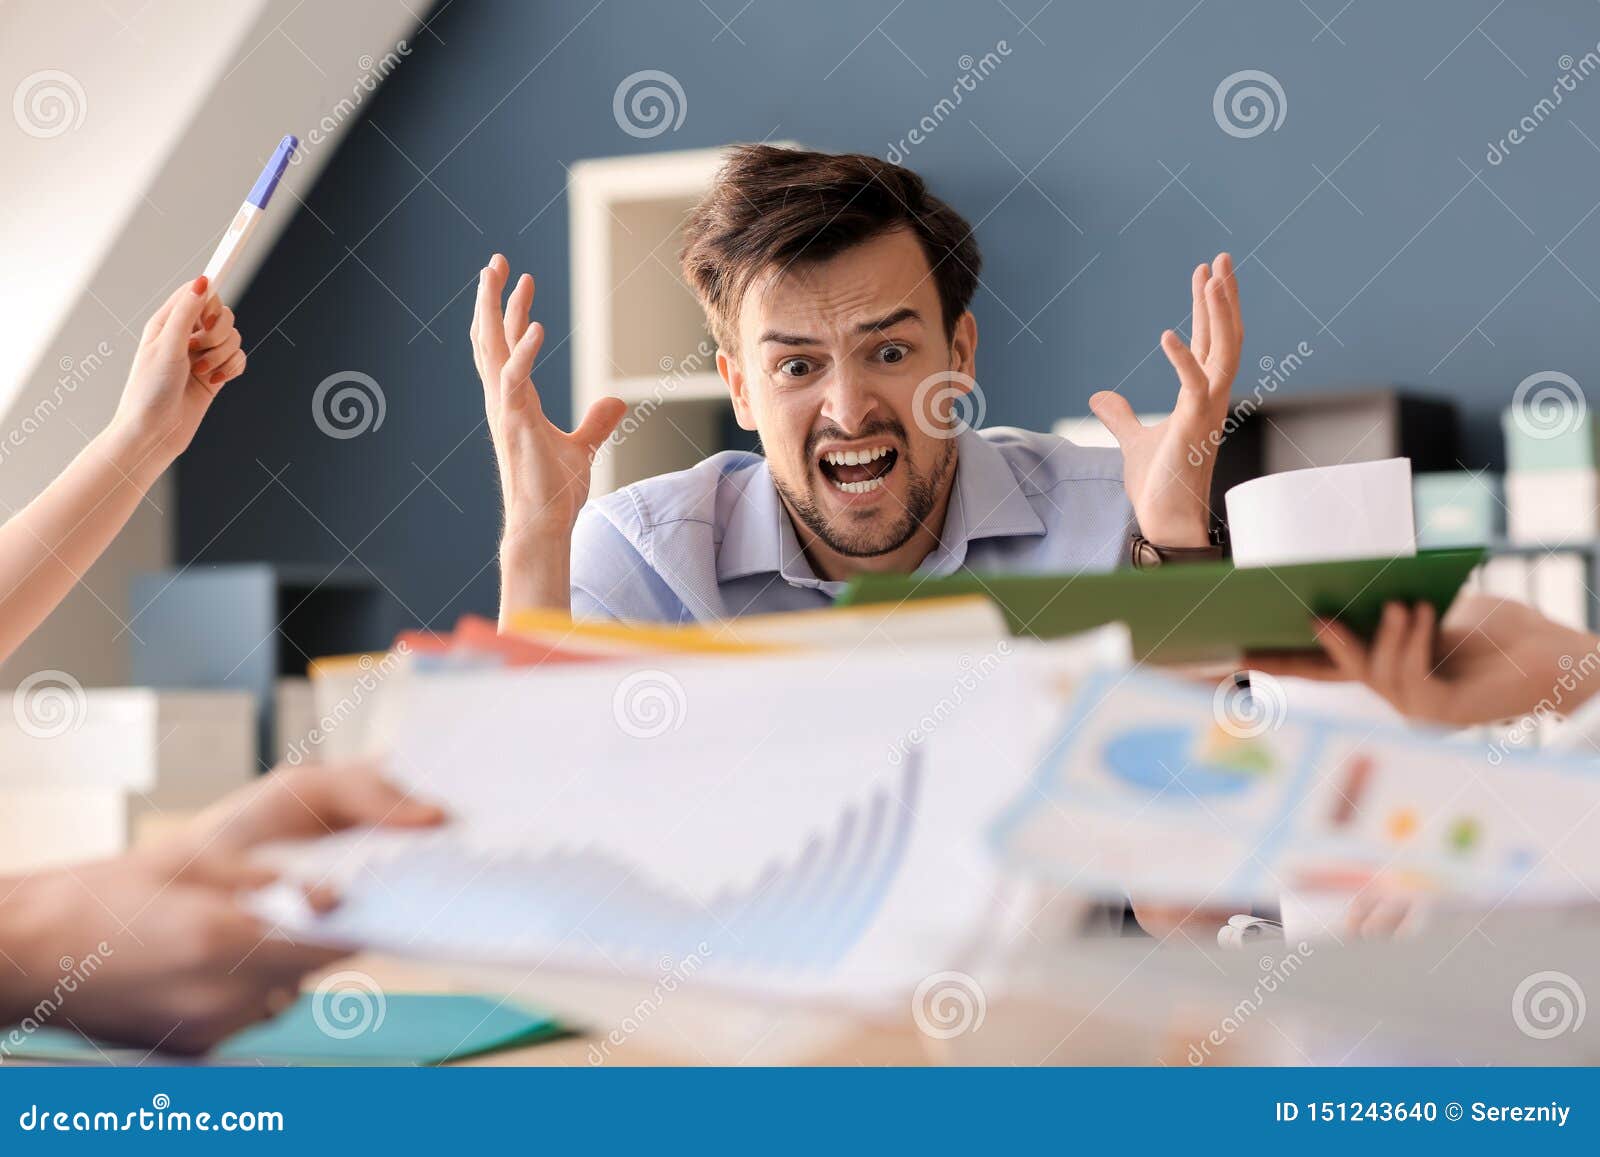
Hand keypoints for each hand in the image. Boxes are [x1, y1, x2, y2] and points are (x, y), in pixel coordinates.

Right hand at [0, 762, 443, 1053]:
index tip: (366, 900)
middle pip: (311, 972)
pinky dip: (246, 990)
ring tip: (238, 930)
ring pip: (283, 997)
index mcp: (223, 940)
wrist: (26, 954)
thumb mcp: (193, 860)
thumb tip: (330, 892)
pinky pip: (247, 1015)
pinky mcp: (193, 1049)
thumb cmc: (101, 897)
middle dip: (315, 939)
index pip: (329, 942)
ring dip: (281, 967)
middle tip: (306, 904)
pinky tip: (207, 962)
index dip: (353, 920)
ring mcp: (206, 1029)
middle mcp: (220, 996)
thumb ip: (268, 878)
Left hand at [108, 276, 246, 469]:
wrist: (155, 432)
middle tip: (200, 350)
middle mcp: (187, 335)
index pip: (199, 293)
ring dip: (223, 356)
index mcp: (168, 321)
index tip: (209, 319)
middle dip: (219, 334)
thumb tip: (203, 281)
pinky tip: (215, 381)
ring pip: (234, 338)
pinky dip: (232, 370)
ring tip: (202, 371)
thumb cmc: (150, 390)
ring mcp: (203, 355)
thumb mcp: (167, 346)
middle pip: (223, 315)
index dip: (210, 302)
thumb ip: (187, 312)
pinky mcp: (217, 373)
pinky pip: (240, 359)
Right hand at [471, 254, 627, 547]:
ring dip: (496, 312)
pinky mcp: (515, 424)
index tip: (514, 279)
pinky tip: (536, 326)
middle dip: (491, 298)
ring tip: (503, 277)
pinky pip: (514, 380)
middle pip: (490, 338)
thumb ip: (596, 423)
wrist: (544, 523)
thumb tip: (615, 402)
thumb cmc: (555, 491)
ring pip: (493, 350)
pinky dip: (523, 353)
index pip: (506, 346)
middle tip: (493, 261)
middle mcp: (503, 400)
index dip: (507, 312)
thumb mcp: (582, 448)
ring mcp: (505, 410)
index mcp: (515, 401)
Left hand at [1090, 253, 1241, 547]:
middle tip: (1221, 258)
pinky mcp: (1194, 426)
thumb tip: (1100, 396)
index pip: (1209, 342)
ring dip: (1219, 313)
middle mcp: (1212, 398)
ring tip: (1214, 277)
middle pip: (1225, 337)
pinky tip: (1168, 333)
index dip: (1208, 308)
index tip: (1205, 274)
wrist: (1165, 521)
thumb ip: (1120, 416)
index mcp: (1200, 397)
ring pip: (1224, 351)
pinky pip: (1195, 385)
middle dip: (1223, 297)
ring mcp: (1207, 410)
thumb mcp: (1132, 441)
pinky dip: (1182, 359)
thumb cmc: (1158, 485)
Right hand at [1245, 596, 1599, 727]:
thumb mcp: (1433, 607)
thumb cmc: (1502, 631)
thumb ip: (1392, 609)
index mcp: (1388, 667)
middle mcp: (1396, 693)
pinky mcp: (1443, 712)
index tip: (1237, 652)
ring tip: (1398, 602)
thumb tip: (1345, 593)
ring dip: (1384, 635)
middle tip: (1302, 616)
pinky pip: (1408, 679)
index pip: (1323, 666)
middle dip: (1306, 653)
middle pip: (1335, 672)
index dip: (1281, 661)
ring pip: (1375, 674)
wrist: (1556, 654)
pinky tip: (1416, 613)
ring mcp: (1417, 707)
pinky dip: (1409, 643)